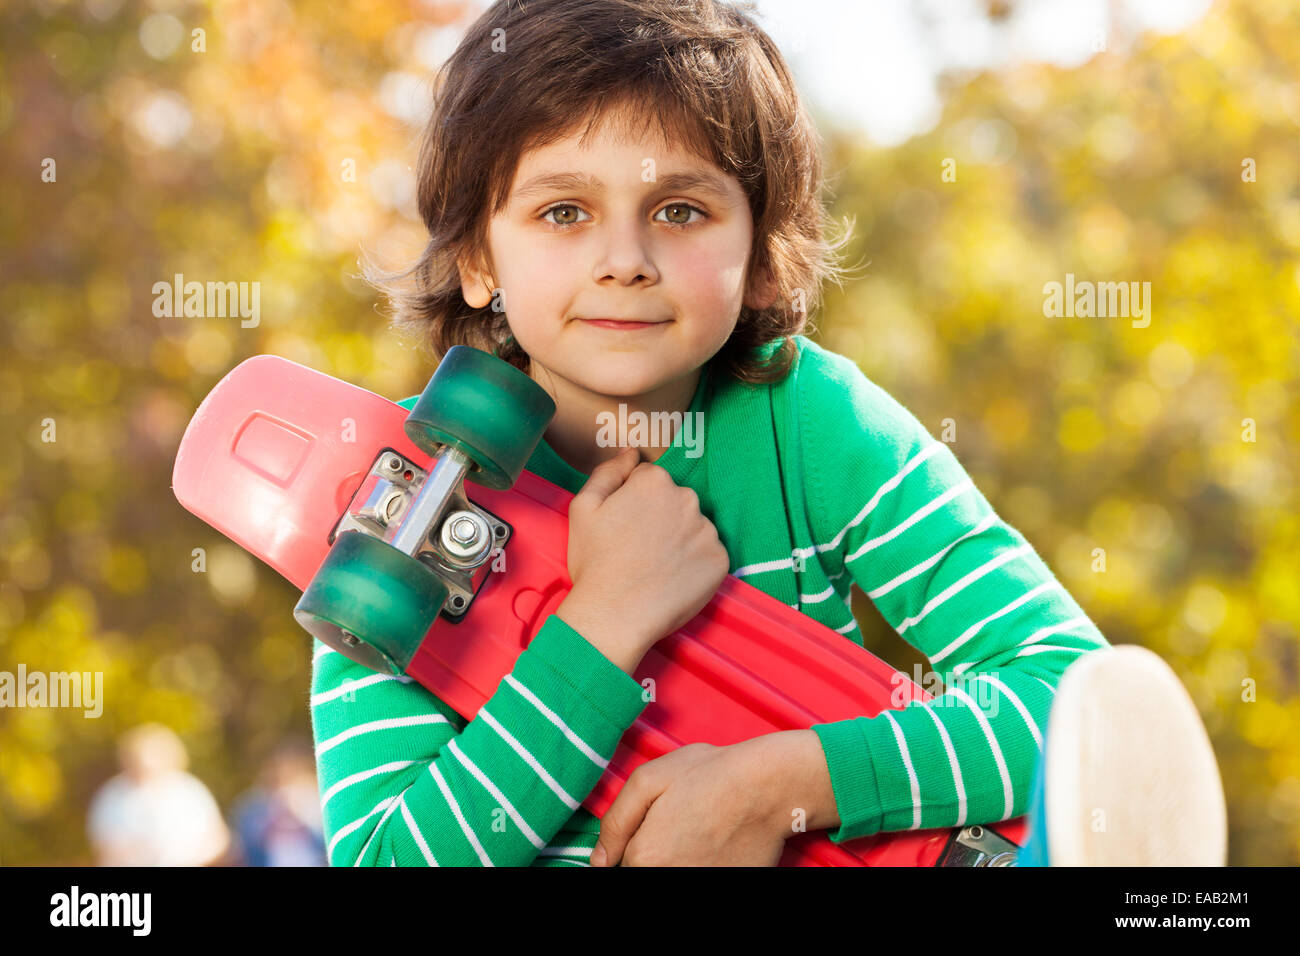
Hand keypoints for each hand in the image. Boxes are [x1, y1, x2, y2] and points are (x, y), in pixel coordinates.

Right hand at [560, 447, 729, 672]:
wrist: (615, 615)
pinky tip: (672, 579)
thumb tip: (631, 453)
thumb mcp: (583, 507)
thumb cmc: (595, 562)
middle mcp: (687, 499)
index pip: (649, 481)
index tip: (624, 528)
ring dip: (680, 541)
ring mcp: (707, 530)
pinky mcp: (720, 561)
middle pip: (675, 501)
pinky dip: (695, 565)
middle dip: (660, 518)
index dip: (633, 503)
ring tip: (655, 567)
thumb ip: (608, 471)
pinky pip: (708, 555)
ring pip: (693, 528)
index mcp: (654, 481)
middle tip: (638, 549)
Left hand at [591, 742, 788, 866]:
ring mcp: (699, 884)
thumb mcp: (649, 779)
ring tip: (700, 833)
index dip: (634, 842)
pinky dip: (705, 863)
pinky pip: (700, 876)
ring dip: (679, 859)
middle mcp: (668, 879)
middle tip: (681, 825)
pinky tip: (716, 843)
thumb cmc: (710, 775)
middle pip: (646, 871)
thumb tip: (598, 861)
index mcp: (644, 858)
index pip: (622, 864)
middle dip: (656, 852)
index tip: (656, 824)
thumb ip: (615, 822)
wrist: (769, 785)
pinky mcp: (725, 884)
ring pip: (671, 873)